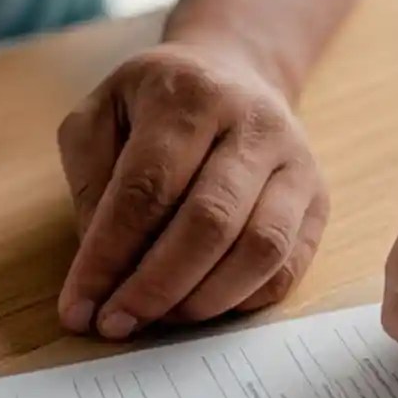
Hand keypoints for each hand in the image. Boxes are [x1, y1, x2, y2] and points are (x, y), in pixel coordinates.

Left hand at [56, 42, 329, 338]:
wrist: (237, 74)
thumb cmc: (158, 105)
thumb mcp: (100, 116)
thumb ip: (91, 182)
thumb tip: (103, 268)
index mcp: (192, 96)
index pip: (148, 189)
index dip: (109, 256)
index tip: (78, 307)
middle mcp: (256, 126)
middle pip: (210, 223)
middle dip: (155, 287)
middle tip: (116, 323)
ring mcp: (297, 166)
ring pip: (259, 250)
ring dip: (202, 301)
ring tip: (157, 319)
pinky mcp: (318, 203)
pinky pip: (285, 269)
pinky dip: (240, 301)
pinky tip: (201, 306)